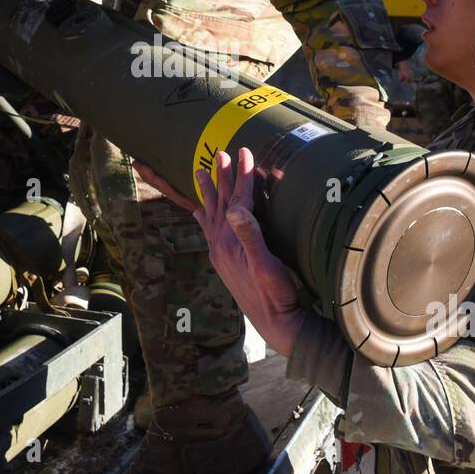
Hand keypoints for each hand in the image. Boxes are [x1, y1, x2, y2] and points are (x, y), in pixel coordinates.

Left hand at [191, 148, 307, 357]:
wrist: (273, 321)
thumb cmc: (274, 293)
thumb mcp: (265, 263)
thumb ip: (249, 234)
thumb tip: (233, 208)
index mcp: (231, 240)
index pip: (237, 200)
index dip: (241, 175)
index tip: (244, 152)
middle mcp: (221, 244)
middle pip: (220, 203)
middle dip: (222, 177)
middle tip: (218, 153)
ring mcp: (220, 252)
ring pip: (211, 214)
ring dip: (208, 192)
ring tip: (200, 172)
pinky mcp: (224, 260)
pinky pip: (209, 231)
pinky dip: (205, 217)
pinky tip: (200, 213)